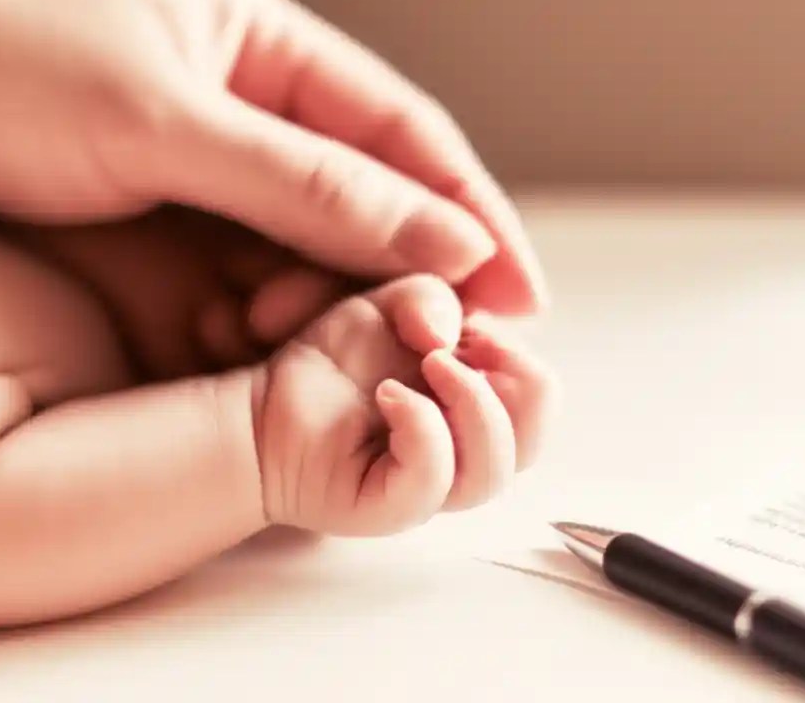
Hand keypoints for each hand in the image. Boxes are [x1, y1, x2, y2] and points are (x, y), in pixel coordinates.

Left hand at [0, 0, 545, 314]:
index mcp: (259, 43)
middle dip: (409, 277)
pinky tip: (274, 357)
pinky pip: (234, 280)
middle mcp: (240, 108)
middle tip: (450, 349)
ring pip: (302, 251)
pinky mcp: (149, 227)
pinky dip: (261, 324)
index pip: (402, 135)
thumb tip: (444, 241)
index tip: (522, 294)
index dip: (470, 214)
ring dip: (331, 309)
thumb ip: (305, 186)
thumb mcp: (157, 121)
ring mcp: (195, 170)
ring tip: (354, 361)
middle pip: (365, 200)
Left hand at [255, 275, 554, 535]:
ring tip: (430, 363)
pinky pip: (430, 481)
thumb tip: (459, 332)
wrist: (268, 406)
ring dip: (473, 405)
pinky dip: (421, 427)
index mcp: (478, 405)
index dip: (518, 353)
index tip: (472, 323)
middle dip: (517, 380)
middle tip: (466, 344)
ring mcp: (429, 483)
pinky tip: (389, 395)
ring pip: (492, 475)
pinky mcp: (389, 506)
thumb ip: (433, 298)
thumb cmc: (334, 364)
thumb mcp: (391, 306)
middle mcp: (462, 451)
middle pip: (534, 441)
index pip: (537, 395)